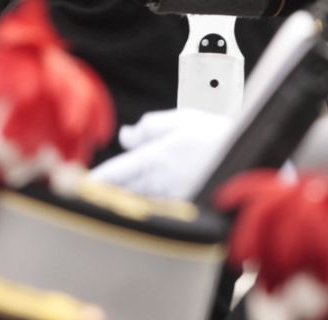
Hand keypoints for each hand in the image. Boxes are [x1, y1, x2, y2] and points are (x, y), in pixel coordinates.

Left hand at [89, 108, 234, 198]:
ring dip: (124, 202)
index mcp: (156, 158)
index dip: (95, 182)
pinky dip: (147, 206)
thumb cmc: (216, 135)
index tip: (76, 188)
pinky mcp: (184, 208)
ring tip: (110, 200)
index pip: (116, 174)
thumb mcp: (183, 119)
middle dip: (105, 195)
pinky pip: (158, 208)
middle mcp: (160, 182)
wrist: (251, 158)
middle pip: (122, 192)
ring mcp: (171, 198)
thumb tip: (126, 135)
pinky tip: (142, 205)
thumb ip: (151, 126)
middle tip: (85, 196)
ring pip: (138, 202)